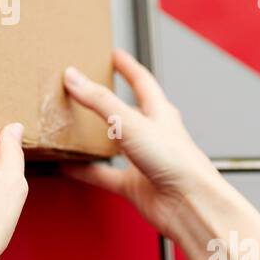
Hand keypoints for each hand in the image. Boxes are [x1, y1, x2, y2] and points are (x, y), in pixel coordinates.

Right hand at [59, 48, 221, 238]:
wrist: (191, 205)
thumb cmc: (178, 163)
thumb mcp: (132, 123)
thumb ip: (100, 100)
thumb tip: (74, 77)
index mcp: (160, 113)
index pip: (142, 82)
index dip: (127, 66)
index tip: (114, 55)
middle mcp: (152, 135)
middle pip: (127, 112)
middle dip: (108, 100)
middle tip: (88, 87)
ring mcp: (143, 162)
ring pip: (113, 145)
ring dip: (93, 136)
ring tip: (73, 127)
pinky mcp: (135, 186)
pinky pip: (103, 175)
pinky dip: (84, 171)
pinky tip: (68, 167)